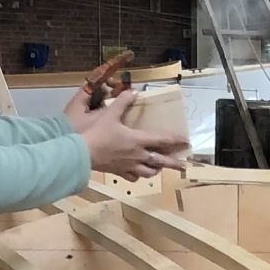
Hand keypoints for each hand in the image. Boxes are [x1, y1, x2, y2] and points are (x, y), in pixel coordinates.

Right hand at [65, 82, 187, 179]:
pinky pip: (133, 177)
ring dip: (156, 170)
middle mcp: (137, 155)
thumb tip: (133, 91)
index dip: (175, 140)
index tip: (186, 141)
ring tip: (160, 168)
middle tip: (184, 166)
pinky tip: (138, 174)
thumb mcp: (110, 113)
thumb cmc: (97, 133)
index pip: (161, 139)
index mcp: (137, 140)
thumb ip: (123, 101)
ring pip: (148, 172)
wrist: (82, 154)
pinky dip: (138, 176)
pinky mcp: (119, 173)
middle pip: (160, 161)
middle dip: (173, 163)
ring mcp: (129, 166)